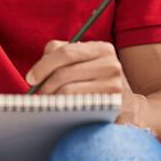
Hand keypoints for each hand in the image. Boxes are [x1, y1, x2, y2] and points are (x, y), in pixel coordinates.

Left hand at [23, 39, 144, 124]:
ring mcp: (114, 86)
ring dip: (52, 100)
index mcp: (102, 48)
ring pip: (68, 92)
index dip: (43, 66)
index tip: (30, 78)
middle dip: (44, 86)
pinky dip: (64, 109)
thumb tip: (36, 71)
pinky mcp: (112, 106)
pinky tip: (60, 111)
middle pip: (64, 74)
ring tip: (47, 104)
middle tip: (37, 97)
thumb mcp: (81, 62)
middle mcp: (111, 64)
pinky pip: (78, 107)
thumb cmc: (95, 82)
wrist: (131, 107)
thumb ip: (58, 55)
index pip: (65, 53)